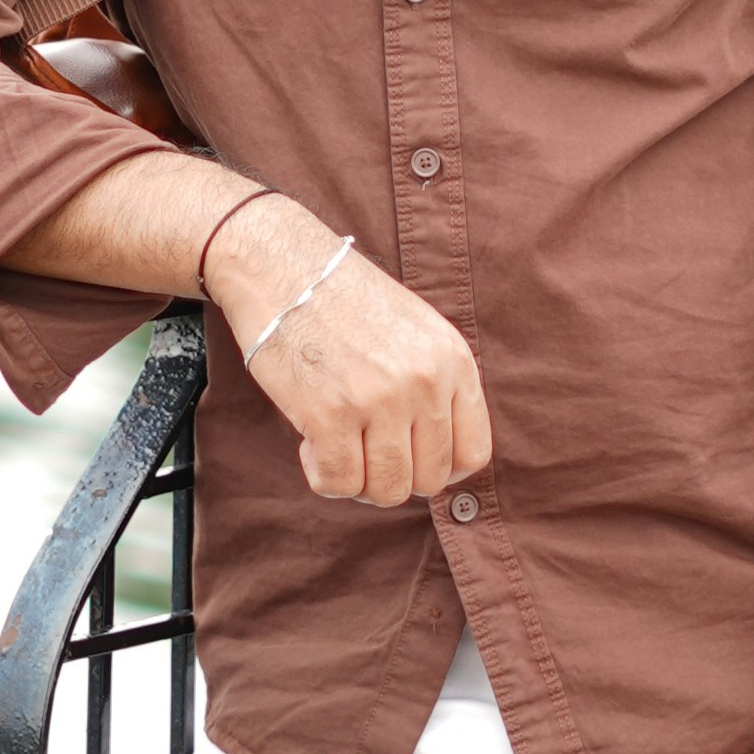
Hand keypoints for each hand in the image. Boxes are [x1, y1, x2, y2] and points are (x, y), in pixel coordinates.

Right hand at [213, 191, 491, 507]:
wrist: (281, 264)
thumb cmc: (342, 298)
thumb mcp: (415, 330)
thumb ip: (435, 384)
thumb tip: (438, 455)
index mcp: (452, 359)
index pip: (473, 453)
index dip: (440, 469)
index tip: (409, 459)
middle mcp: (425, 382)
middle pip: (429, 479)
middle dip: (393, 478)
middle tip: (362, 453)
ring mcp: (379, 399)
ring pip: (386, 490)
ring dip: (358, 482)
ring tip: (336, 447)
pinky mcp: (329, 413)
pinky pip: (339, 483)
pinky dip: (322, 477)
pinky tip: (310, 445)